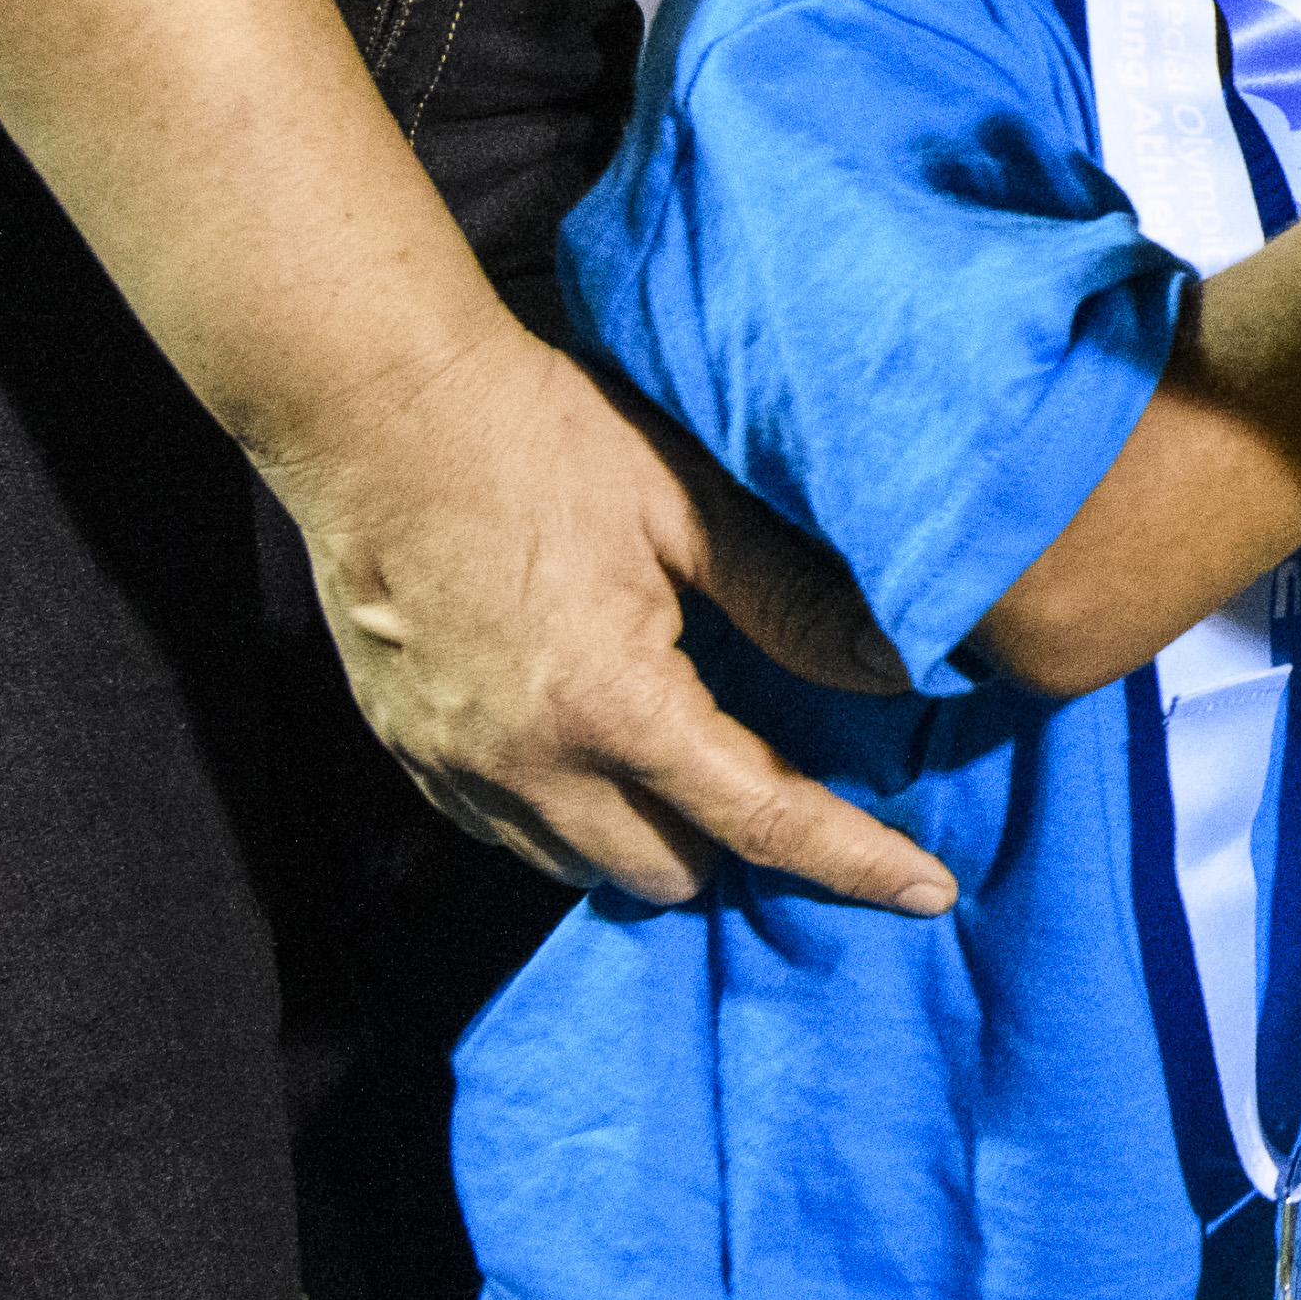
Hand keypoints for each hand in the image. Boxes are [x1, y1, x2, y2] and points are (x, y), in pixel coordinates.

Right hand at [273, 327, 952, 911]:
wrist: (374, 408)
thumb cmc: (540, 439)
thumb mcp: (692, 507)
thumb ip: (795, 601)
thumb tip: (897, 669)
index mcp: (613, 705)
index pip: (762, 822)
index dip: (855, 862)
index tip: (926, 892)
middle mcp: (526, 762)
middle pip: (664, 871)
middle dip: (734, 845)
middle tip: (783, 779)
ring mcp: (454, 764)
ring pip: (575, 866)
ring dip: (645, 837)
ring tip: (693, 770)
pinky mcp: (407, 748)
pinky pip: (503, 831)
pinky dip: (565, 816)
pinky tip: (599, 753)